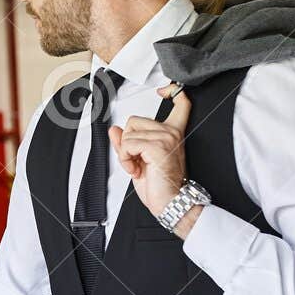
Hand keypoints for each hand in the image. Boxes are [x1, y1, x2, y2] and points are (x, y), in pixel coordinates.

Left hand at [110, 82, 197, 231]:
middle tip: (137, 161)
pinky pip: (127, 144)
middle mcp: (171, 132)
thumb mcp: (138, 160)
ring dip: (125, 154)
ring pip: (127, 134)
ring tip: (138, 167)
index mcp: (172, 132)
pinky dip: (125, 159)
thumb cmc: (159, 185)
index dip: (173, 91)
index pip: (180, 103)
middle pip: (133, 120)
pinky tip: (136, 170)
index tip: (165, 91)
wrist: (170, 203)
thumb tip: (114, 129)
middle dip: (126, 142)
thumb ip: (126, 143)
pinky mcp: (157, 146)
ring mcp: (166, 137)